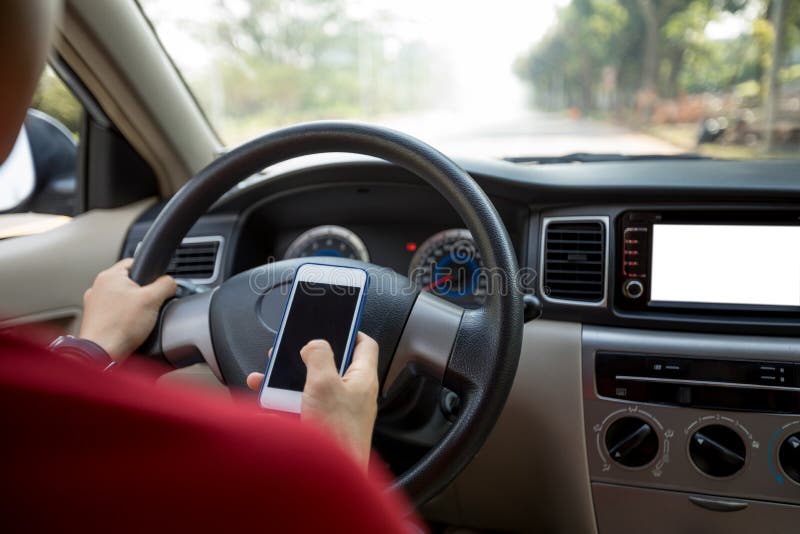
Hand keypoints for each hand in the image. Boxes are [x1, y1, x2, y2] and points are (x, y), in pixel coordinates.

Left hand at [79, 258, 175, 361]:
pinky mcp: (95, 320)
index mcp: (109, 275)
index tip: (157, 284)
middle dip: (143, 294)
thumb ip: (166, 284)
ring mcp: (94, 304)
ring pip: (123, 299)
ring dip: (133, 307)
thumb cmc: (120, 326)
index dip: (151, 272)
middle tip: (150, 305)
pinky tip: (130, 328)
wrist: (102, 354)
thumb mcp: (153, 299)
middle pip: (131, 283)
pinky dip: (124, 319)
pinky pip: (116, 314)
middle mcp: (97, 287)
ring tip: (139, 319)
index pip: (135, 262)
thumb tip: (170, 282)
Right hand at [247, 332, 378, 470]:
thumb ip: (319, 356)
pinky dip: (283, 405)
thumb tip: (316, 343)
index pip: (364, 344)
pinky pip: (300, 409)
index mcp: (362, 378)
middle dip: (306, 357)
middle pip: (330, 364)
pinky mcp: (321, 428)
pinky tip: (267, 405)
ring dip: (288, 381)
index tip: (335, 322)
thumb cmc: (338, 436)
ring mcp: (337, 412)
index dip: (350, 330)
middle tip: (290, 350)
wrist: (330, 482)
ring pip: (310, 387)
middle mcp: (352, 394)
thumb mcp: (324, 384)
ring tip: (268, 378)